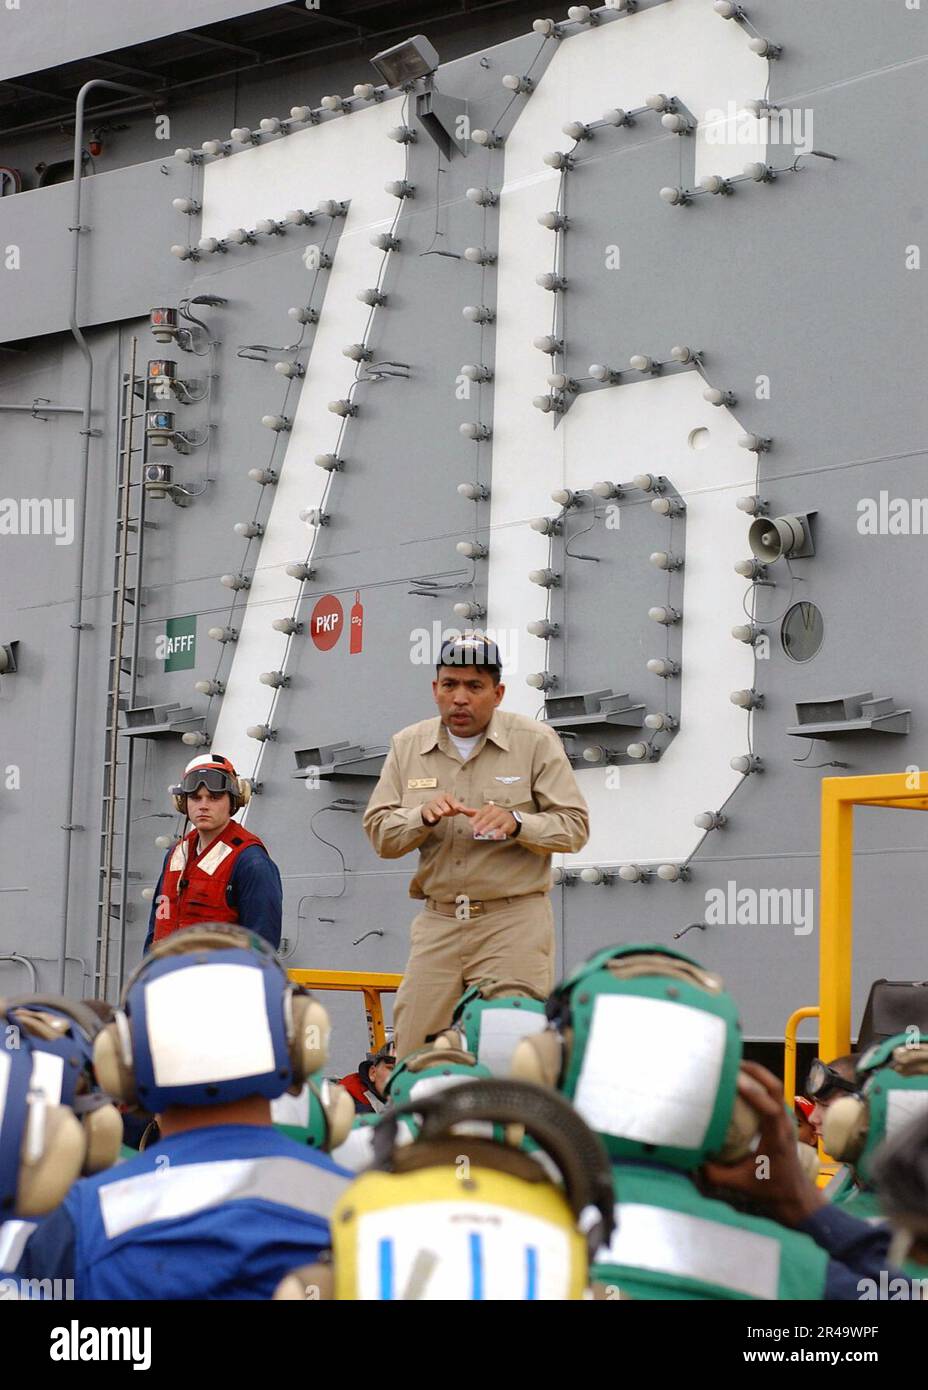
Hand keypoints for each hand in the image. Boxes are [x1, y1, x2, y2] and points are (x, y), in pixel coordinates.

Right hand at [420, 794, 470, 826]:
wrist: (432, 807)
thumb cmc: (446, 806)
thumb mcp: (456, 807)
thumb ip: (466, 810)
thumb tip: (476, 812)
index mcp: (447, 797)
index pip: (451, 799)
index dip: (454, 803)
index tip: (457, 807)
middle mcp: (439, 800)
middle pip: (443, 804)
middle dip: (446, 809)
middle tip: (447, 811)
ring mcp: (433, 805)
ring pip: (436, 809)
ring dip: (439, 812)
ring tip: (441, 813)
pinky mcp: (427, 810)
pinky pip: (429, 814)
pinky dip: (431, 817)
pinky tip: (433, 819)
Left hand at [463, 802, 517, 839]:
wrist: (511, 820)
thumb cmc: (496, 817)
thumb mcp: (487, 813)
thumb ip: (476, 813)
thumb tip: (465, 810)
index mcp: (491, 808)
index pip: (483, 811)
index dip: (476, 817)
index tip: (471, 823)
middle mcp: (498, 811)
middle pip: (488, 817)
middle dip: (481, 823)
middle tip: (475, 829)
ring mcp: (504, 817)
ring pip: (495, 822)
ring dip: (488, 828)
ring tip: (482, 833)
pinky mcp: (509, 824)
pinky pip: (503, 828)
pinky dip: (498, 833)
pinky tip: (494, 837)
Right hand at [700, 1061, 824, 1227]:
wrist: (796, 1197)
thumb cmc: (771, 1190)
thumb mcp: (740, 1185)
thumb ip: (715, 1174)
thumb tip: (692, 1159)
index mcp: (777, 1138)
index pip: (769, 1108)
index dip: (753, 1092)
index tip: (733, 1080)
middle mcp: (784, 1124)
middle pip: (775, 1088)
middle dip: (754, 1071)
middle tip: (729, 1062)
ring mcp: (785, 1120)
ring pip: (774, 1087)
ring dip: (755, 1074)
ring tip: (732, 1066)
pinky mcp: (781, 1120)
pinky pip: (770, 1094)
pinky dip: (756, 1083)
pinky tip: (739, 1082)